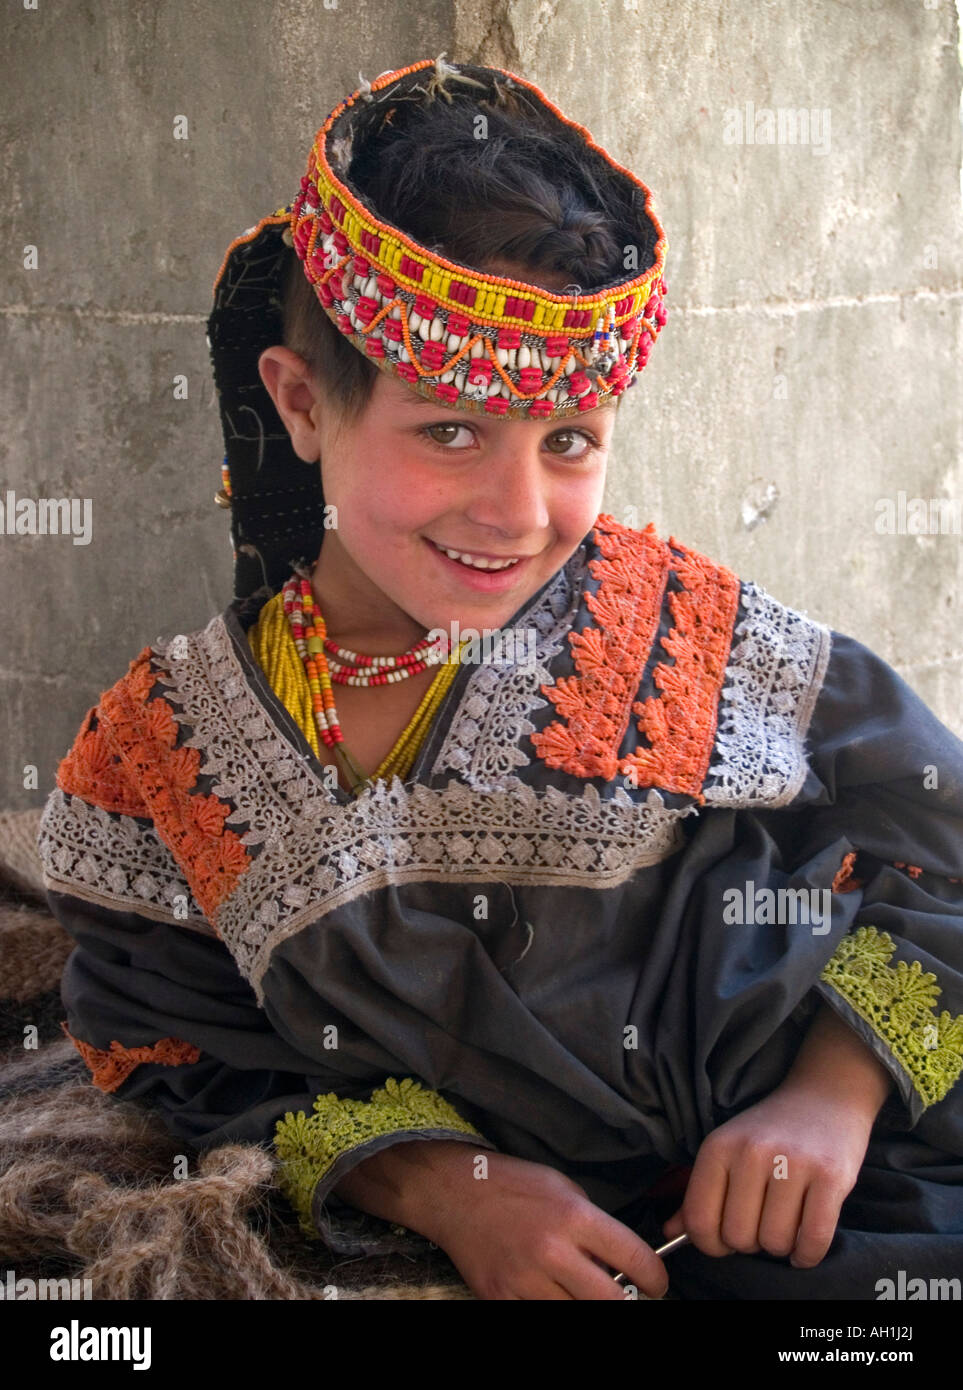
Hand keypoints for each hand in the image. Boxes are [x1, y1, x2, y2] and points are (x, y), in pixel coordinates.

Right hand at [415, 1148, 669, 1299]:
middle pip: (611, 1301)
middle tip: (627, 1295)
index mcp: (574, 1217)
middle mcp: (553, 1251)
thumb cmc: (514, 1185)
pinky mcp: (501, 1298)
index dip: (656, 1278)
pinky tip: (551, 1290)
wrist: (455, 1192)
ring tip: (582, 1288)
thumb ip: (593, 1225)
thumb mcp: (564, 1188)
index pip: (634, 1258)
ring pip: (577, 1314)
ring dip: (586, 1304)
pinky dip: (551, 1305)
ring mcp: (525, 1280)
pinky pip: (540, 1315)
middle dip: (627, 1301)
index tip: (657, 1284)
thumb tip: (616, 1263)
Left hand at [661, 1081, 874, 1267]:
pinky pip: (813, 1239)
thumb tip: (670, 1233)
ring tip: (785, 1225)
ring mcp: (793, 1163)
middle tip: (761, 1225)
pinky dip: (808, 1255)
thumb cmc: (769, 1132)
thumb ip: (698, 1193)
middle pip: (738, 1237)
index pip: (700, 1220)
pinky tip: (804, 1246)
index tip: (725, 1241)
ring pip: (775, 1242)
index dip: (711, 1244)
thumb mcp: (727, 1150)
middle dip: (750, 1244)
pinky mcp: (830, 1176)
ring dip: (781, 1247)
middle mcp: (751, 1152)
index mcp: (718, 1147)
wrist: (824, 1098)